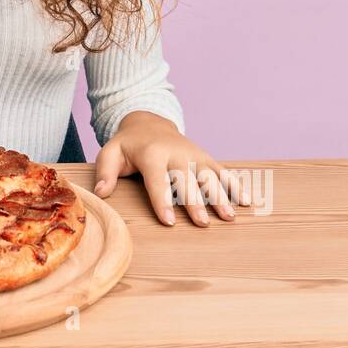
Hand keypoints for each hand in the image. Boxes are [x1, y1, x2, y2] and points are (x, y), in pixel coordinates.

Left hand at [93, 112, 241, 226]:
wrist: (149, 124)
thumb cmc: (127, 146)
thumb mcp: (110, 153)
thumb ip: (105, 172)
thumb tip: (101, 192)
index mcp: (151, 153)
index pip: (157, 179)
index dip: (162, 200)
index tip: (169, 221)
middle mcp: (176, 153)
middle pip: (186, 180)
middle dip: (194, 202)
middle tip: (202, 223)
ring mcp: (193, 154)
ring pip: (208, 176)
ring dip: (220, 196)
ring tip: (230, 216)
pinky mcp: (205, 157)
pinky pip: (222, 170)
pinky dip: (235, 184)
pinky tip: (246, 200)